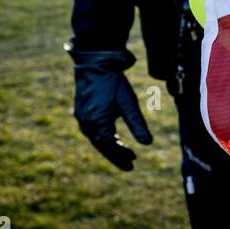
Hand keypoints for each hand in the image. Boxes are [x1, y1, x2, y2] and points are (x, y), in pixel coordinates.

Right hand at [67, 45, 152, 170]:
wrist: (95, 63)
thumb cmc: (112, 82)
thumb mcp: (128, 102)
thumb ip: (137, 123)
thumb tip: (148, 143)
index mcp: (96, 124)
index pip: (109, 148)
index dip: (120, 158)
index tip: (131, 165)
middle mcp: (86, 124)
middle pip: (102, 146)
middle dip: (116, 154)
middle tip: (131, 163)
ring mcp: (82, 119)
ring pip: (97, 139)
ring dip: (111, 146)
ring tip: (126, 152)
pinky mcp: (82, 112)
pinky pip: (93, 130)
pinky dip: (104, 136)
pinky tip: (113, 137)